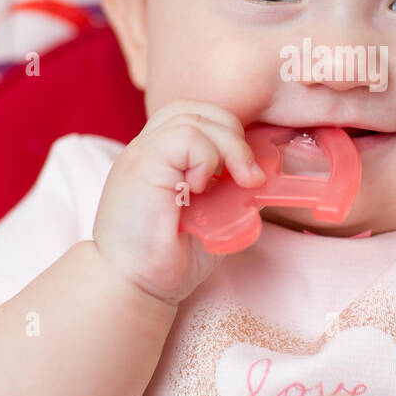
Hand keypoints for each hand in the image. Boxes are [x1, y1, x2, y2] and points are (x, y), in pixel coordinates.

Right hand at [92, 99, 264, 305]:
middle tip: (249, 177)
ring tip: (236, 183)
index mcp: (162, 158)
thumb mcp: (214, 219)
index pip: (197, 117)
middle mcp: (148, 149)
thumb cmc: (167, 260)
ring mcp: (141, 154)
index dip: (228, 133)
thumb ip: (233, 193)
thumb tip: (263, 175)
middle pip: (197, 108)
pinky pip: (184, 136)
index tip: (248, 172)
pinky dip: (205, 157)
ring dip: (228, 147)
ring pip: (192, 116)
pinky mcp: (141, 165)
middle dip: (233, 135)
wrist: (133, 286)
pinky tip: (201, 188)